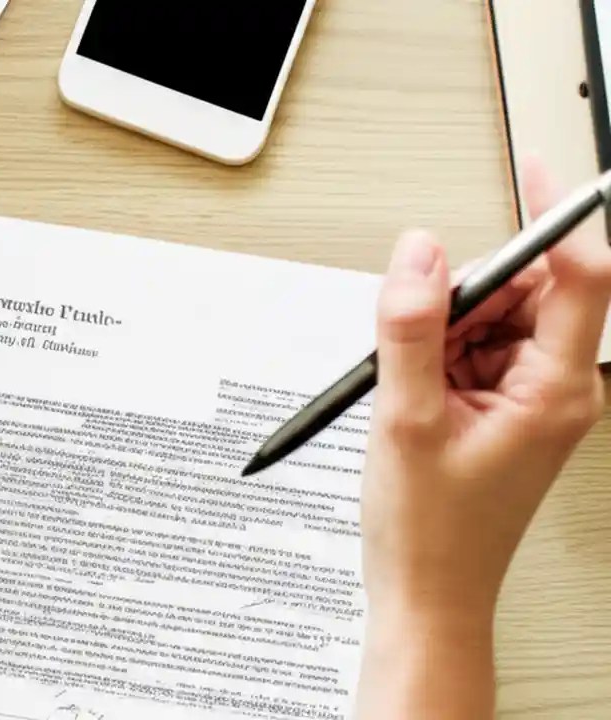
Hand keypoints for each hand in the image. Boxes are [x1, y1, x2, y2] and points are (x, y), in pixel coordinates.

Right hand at [356, 158, 610, 718]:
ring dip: (445, 331)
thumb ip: (411, 327)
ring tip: (414, 386)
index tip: (535, 170)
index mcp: (557, 390)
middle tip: (416, 336)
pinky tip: (417, 393)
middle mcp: (559, 388)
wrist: (426, 593)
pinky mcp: (508, 406)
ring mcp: (534, 398)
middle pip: (528, 291)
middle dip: (464, 297)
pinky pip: (478, 347)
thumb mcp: (405, 419)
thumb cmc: (429, 531)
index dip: (559, 217)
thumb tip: (419, 253)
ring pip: (496, 317)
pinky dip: (440, 355)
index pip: (580, 277)